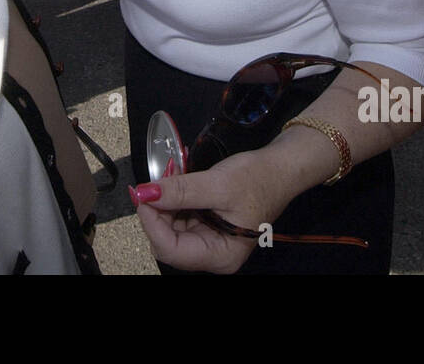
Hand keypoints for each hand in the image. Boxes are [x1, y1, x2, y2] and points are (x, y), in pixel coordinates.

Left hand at [131, 149, 288, 273]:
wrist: (280, 168)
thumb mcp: (218, 183)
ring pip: (170, 228)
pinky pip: (179, 218)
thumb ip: (180, 191)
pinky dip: (173, 200)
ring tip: (170, 176)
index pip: (171, 249)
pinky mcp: (206, 227)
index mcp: (220, 256)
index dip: (152, 223)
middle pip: (167, 241)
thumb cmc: (258, 179)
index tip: (143, 194)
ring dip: (164, 203)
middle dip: (158, 211)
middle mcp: (212, 255)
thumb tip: (145, 193)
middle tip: (155, 181)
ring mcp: (209, 242)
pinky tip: (177, 181)